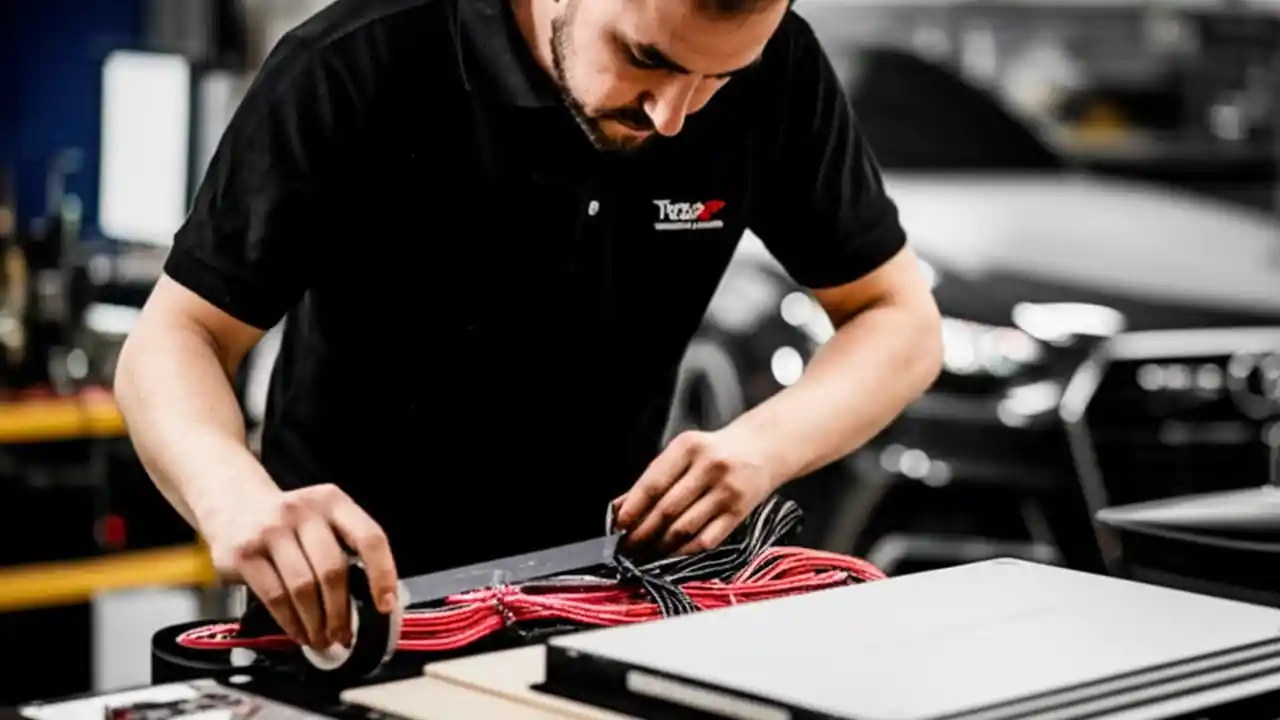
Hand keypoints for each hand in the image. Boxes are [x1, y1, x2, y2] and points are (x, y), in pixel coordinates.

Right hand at [201, 483, 398, 650]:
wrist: (232, 502)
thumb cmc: (288, 522)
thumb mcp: (322, 519)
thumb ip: (346, 548)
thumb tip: (372, 603)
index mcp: (333, 502)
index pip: (369, 538)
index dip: (383, 575)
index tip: (385, 606)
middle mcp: (303, 511)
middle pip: (332, 569)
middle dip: (341, 612)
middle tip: (343, 636)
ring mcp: (270, 530)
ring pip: (303, 587)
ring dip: (316, 623)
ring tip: (321, 639)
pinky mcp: (244, 553)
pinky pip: (275, 596)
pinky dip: (291, 622)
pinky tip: (298, 632)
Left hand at [612, 429, 779, 556]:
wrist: (764, 449)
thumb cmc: (716, 451)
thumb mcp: (684, 453)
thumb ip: (653, 478)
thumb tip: (618, 508)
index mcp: (689, 447)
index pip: (653, 483)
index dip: (633, 508)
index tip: (619, 526)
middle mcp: (710, 466)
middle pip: (667, 509)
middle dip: (643, 532)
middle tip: (628, 547)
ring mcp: (727, 490)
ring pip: (684, 528)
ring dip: (660, 545)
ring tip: (646, 553)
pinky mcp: (739, 512)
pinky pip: (706, 539)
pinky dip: (684, 551)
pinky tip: (671, 554)